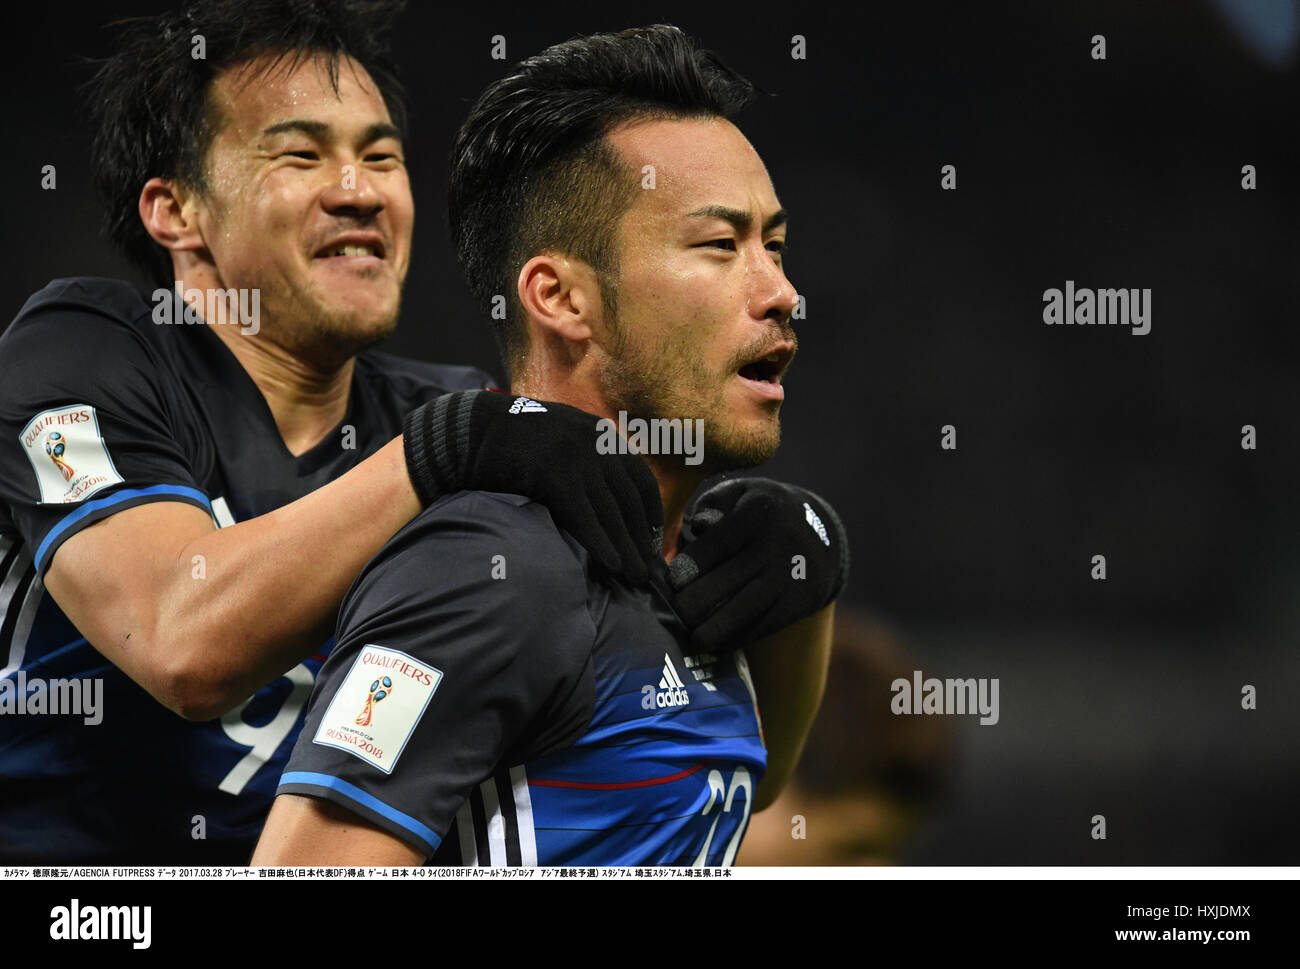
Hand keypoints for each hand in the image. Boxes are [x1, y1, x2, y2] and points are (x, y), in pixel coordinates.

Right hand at [403, 390, 663, 583]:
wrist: (471, 429)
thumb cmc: (511, 443)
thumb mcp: (558, 441)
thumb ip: (584, 461)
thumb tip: (603, 499)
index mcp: (600, 435)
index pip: (640, 478)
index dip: (651, 513)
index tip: (654, 541)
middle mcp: (595, 443)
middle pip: (630, 499)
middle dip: (643, 538)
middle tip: (651, 569)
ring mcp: (577, 457)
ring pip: (612, 511)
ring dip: (628, 548)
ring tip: (637, 577)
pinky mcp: (556, 474)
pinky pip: (586, 516)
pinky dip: (602, 543)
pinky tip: (613, 565)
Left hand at [666, 476, 848, 650]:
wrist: (822, 532)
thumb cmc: (763, 511)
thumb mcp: (742, 492)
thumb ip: (714, 503)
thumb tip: (698, 524)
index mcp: (758, 511)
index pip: (719, 542)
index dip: (693, 564)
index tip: (673, 582)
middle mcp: (778, 544)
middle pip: (731, 579)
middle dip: (698, 601)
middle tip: (677, 612)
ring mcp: (792, 575)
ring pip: (749, 607)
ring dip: (717, 628)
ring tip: (693, 638)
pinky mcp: (803, 600)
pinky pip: (767, 624)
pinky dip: (740, 638)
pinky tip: (718, 644)